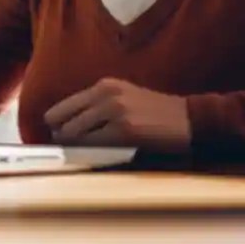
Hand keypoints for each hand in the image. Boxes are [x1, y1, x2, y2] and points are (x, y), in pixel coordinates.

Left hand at [44, 78, 190, 152]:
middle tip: (67, 152)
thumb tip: (63, 128)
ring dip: (73, 149)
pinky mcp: (125, 130)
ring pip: (73, 135)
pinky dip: (90, 154)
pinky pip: (94, 146)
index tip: (57, 139)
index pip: (61, 108)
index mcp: (103, 86)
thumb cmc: (155, 113)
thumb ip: (96, 106)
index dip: (55, 126)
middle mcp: (106, 94)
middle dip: (61, 140)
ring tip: (82, 155)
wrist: (189, 118)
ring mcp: (115, 111)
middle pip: (61, 122)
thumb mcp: (123, 98)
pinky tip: (97, 158)